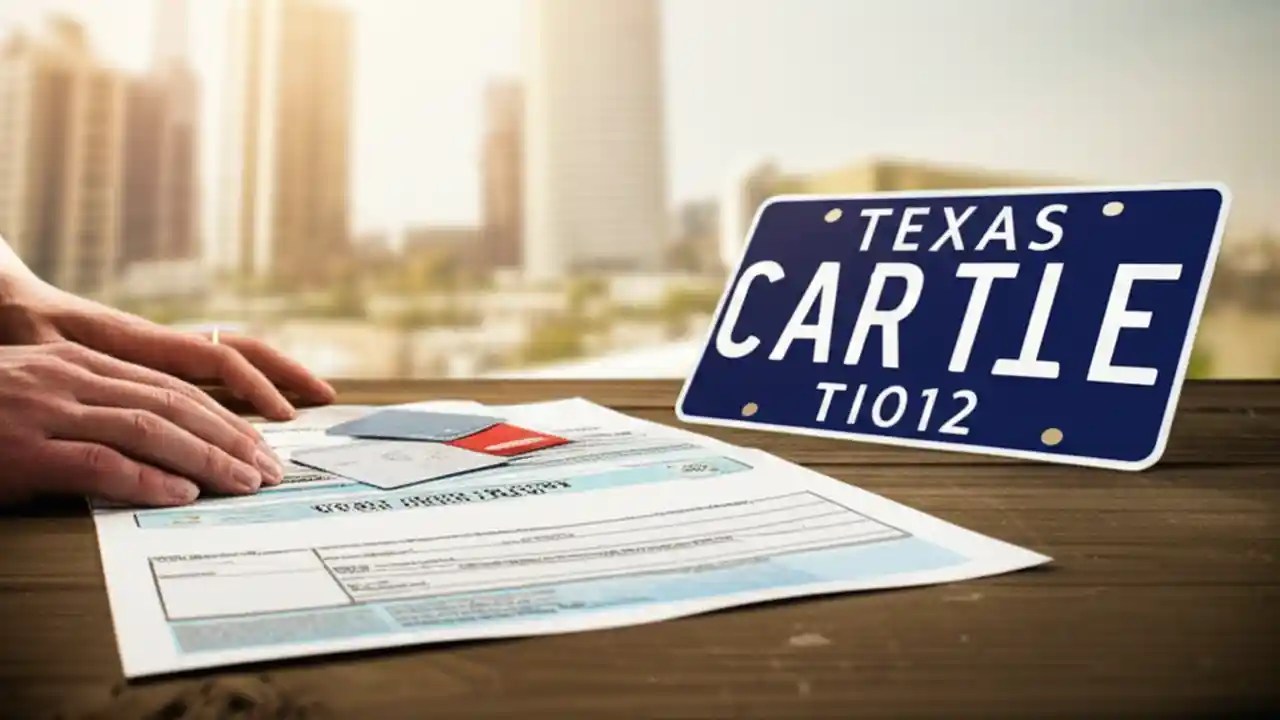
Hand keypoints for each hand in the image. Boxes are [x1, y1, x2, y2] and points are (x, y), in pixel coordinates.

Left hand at [0, 276, 334, 420]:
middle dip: (288, 373)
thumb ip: (81, 378)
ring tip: (312, 399)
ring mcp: (167, 349)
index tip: (283, 418)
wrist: (8, 304)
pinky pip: (218, 368)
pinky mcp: (161, 359)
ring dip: (278, 375)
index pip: (218, 359)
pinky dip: (251, 384)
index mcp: (144, 342)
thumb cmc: (22, 333)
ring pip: (236, 354)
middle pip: (243, 349)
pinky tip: (264, 406)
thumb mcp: (42, 358)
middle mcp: (165, 343)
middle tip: (326, 401)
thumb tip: (127, 406)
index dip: (256, 387)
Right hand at [0, 343, 284, 506]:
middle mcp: (68, 377)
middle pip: (173, 403)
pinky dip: (146, 479)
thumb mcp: (41, 399)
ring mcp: (44, 410)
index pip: (170, 386)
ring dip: (206, 458)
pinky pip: (98, 462)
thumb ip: (95, 412)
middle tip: (269, 470)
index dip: (222, 415)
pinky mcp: (21, 449)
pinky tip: (181, 495)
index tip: (261, 444)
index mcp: (78, 363)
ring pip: (148, 428)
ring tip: (244, 484)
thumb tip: (162, 451)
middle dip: (230, 437)